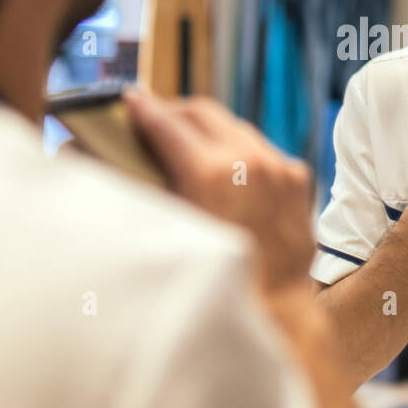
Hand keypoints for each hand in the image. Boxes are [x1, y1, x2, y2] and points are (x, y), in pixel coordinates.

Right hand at [123, 88, 315, 291]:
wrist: (275, 307)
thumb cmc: (214, 281)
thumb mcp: (170, 231)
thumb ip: (144, 187)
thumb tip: (110, 160)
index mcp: (210, 172)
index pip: (168, 124)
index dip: (143, 109)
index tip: (129, 99)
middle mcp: (248, 160)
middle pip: (203, 112)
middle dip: (175, 111)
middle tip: (155, 116)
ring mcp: (278, 165)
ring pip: (235, 127)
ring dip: (209, 130)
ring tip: (188, 142)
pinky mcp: (297, 177)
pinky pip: (263, 151)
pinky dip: (241, 153)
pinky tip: (227, 171)